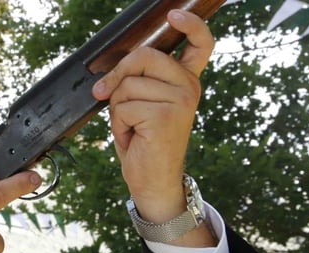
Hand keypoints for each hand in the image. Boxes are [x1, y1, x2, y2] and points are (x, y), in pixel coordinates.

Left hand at [92, 9, 214, 244]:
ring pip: (127, 85)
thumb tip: (107, 79)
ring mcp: (181, 100)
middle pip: (143, 57)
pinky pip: (123, 106)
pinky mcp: (165, 115)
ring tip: (132, 127)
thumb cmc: (143, 142)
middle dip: (117, 77)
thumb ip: (135, 83)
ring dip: (117, 109)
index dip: (190, 25)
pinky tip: (134, 138)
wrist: (152, 180)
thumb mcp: (139, 106)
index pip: (200, 44)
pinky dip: (118, 124)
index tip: (174, 14)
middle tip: (110, 98)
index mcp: (186, 81)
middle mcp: (189, 87)